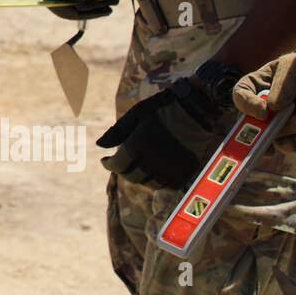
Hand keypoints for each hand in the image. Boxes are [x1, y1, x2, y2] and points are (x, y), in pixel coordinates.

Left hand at [97, 77, 228, 189]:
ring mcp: (171, 168)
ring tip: (138, 167)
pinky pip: (168, 186)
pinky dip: (159, 182)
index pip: (118, 165)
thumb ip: (117, 132)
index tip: (104, 161)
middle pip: (132, 176)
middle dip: (123, 171)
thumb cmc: (162, 108)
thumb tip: (99, 145)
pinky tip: (156, 172)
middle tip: (121, 164)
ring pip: (150, 184)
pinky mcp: (186, 172)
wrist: (196, 109)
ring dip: (141, 178)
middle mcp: (153, 161)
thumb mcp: (136, 114)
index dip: (108, 165)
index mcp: (138, 145)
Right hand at [232, 45, 295, 145]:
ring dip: (276, 141)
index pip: (241, 95)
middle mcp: (262, 104)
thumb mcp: (293, 68)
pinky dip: (289, 144)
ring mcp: (277, 118)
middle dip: (255, 134)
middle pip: (250, 121)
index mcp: (255, 85)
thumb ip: (283, 85)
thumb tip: (273, 107)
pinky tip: (293, 145)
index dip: (247, 105)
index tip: (262, 113)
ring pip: (268, 135)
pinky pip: (287, 140)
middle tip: (263, 141)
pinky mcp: (293, 128)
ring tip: (287, 145)